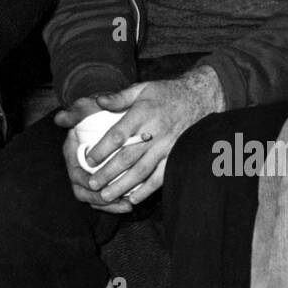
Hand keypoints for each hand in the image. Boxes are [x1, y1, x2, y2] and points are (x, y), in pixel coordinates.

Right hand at [55, 96, 130, 213]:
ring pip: (96, 198)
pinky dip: (117, 203)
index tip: (97, 186)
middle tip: (119, 201)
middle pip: (84, 192)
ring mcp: (91, 175)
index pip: (75, 175)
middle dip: (100, 200)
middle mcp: (80, 167)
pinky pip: (107, 197)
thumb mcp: (86, 108)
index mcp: (72, 154)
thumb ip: (76, 112)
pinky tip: (132, 203)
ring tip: (128, 206)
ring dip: (110, 205)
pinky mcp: (104, 179)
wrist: (106, 112)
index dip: (86, 182)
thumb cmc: (95, 111)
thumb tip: (60, 118)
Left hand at [63, 69, 224, 208]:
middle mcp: (155, 132)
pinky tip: (134, 199)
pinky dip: (147, 190)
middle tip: (92, 184)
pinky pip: (161, 176)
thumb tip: (98, 101)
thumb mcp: (142, 88)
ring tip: (107, 196)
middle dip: (109, 172)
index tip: (89, 160)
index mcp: (143, 113)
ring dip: (124, 185)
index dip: (103, 148)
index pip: (119, 134)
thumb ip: (119, 97)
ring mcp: (167, 146)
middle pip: (128, 156)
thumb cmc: (165, 94)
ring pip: (142, 170)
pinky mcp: (176, 156)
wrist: (199, 98)